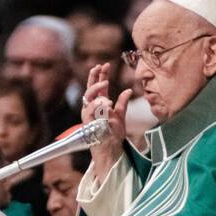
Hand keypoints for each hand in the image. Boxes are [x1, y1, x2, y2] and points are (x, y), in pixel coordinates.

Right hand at [81, 62, 131, 181]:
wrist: (110, 151)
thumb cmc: (114, 136)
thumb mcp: (121, 117)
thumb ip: (123, 104)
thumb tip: (128, 90)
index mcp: (100, 105)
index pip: (98, 87)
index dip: (101, 75)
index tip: (106, 64)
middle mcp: (92, 108)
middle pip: (90, 88)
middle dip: (94, 76)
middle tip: (101, 67)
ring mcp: (88, 115)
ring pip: (88, 96)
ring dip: (96, 88)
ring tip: (106, 82)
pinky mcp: (87, 123)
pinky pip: (90, 110)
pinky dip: (98, 104)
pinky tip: (107, 101)